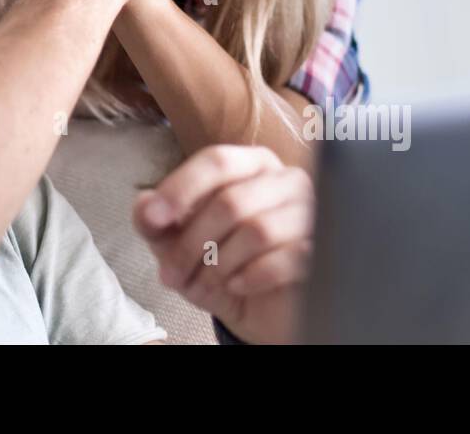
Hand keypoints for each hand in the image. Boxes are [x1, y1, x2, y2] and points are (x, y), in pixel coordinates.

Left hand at [133, 145, 314, 344]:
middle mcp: (287, 180)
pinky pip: (285, 259)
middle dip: (192, 243)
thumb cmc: (223, 262)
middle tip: (170, 274)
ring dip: (218, 265)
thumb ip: (157, 220)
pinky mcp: (325, 252)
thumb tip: (144, 206)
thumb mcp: (179, 242)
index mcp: (253, 164)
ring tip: (201, 285)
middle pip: (231, 200)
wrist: (264, 307)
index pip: (217, 161)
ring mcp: (312, 214)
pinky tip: (236, 286)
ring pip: (257, 230)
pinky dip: (250, 277)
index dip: (181, 188)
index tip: (153, 219)